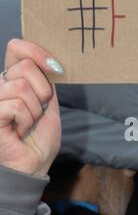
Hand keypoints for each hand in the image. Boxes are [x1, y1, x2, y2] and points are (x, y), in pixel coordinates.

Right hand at [0, 39, 62, 177]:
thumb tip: (50, 62)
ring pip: (20, 86)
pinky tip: (18, 132)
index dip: (36, 51)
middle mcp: (0, 85)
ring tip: (26, 125)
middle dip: (42, 91)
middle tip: (38, 112)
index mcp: (13, 79)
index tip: (54, 67)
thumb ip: (45, 82)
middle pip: (25, 66)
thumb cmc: (38, 141)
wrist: (31, 167)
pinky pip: (15, 104)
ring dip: (33, 110)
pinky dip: (25, 120)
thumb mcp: (48, 105)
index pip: (16, 48)